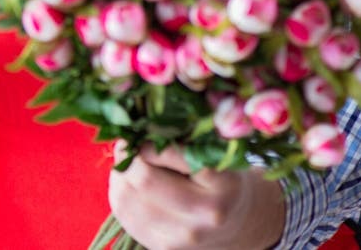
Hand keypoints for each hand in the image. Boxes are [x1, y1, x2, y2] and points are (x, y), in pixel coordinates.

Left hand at [108, 142, 284, 249]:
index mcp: (220, 182)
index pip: (170, 153)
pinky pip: (124, 215)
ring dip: (120, 173)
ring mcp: (182, 237)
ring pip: (127, 199)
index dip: (147, 137)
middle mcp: (203, 214)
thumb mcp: (216, 151)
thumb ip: (185, 138)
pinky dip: (119, 192)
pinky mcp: (163, 249)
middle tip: (127, 140)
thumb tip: (141, 124)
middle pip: (144, 179)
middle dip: (128, 154)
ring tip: (128, 160)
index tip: (142, 126)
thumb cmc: (224, 177)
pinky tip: (127, 181)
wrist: (241, 223)